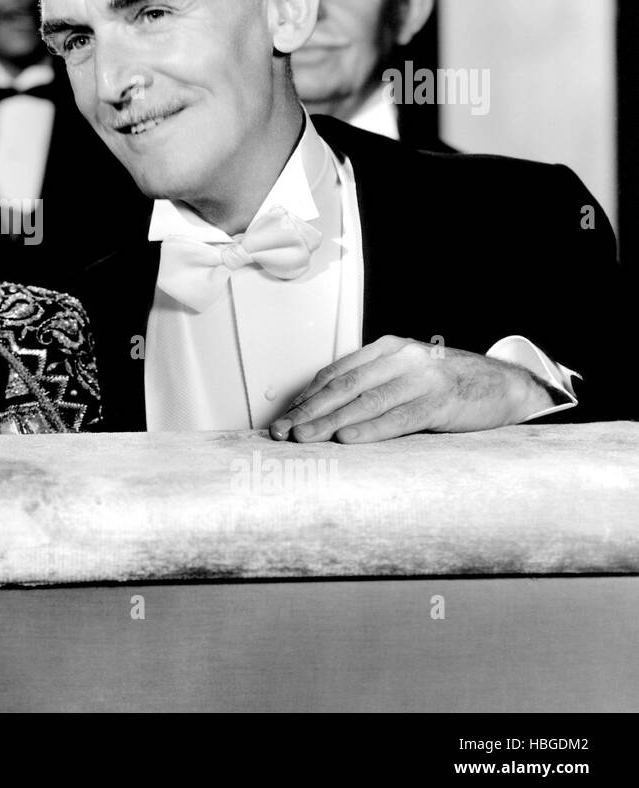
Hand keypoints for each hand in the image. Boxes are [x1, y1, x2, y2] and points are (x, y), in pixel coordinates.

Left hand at [269, 336, 553, 443]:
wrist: (504, 386)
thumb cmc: (447, 386)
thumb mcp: (404, 375)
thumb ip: (371, 385)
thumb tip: (323, 412)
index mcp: (385, 349)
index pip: (335, 373)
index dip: (306, 397)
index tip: (283, 417)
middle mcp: (400, 357)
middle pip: (343, 386)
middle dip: (308, 411)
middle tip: (283, 431)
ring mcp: (421, 377)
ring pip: (365, 401)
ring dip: (330, 422)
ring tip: (305, 437)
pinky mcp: (441, 399)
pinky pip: (399, 416)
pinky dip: (370, 428)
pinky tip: (348, 438)